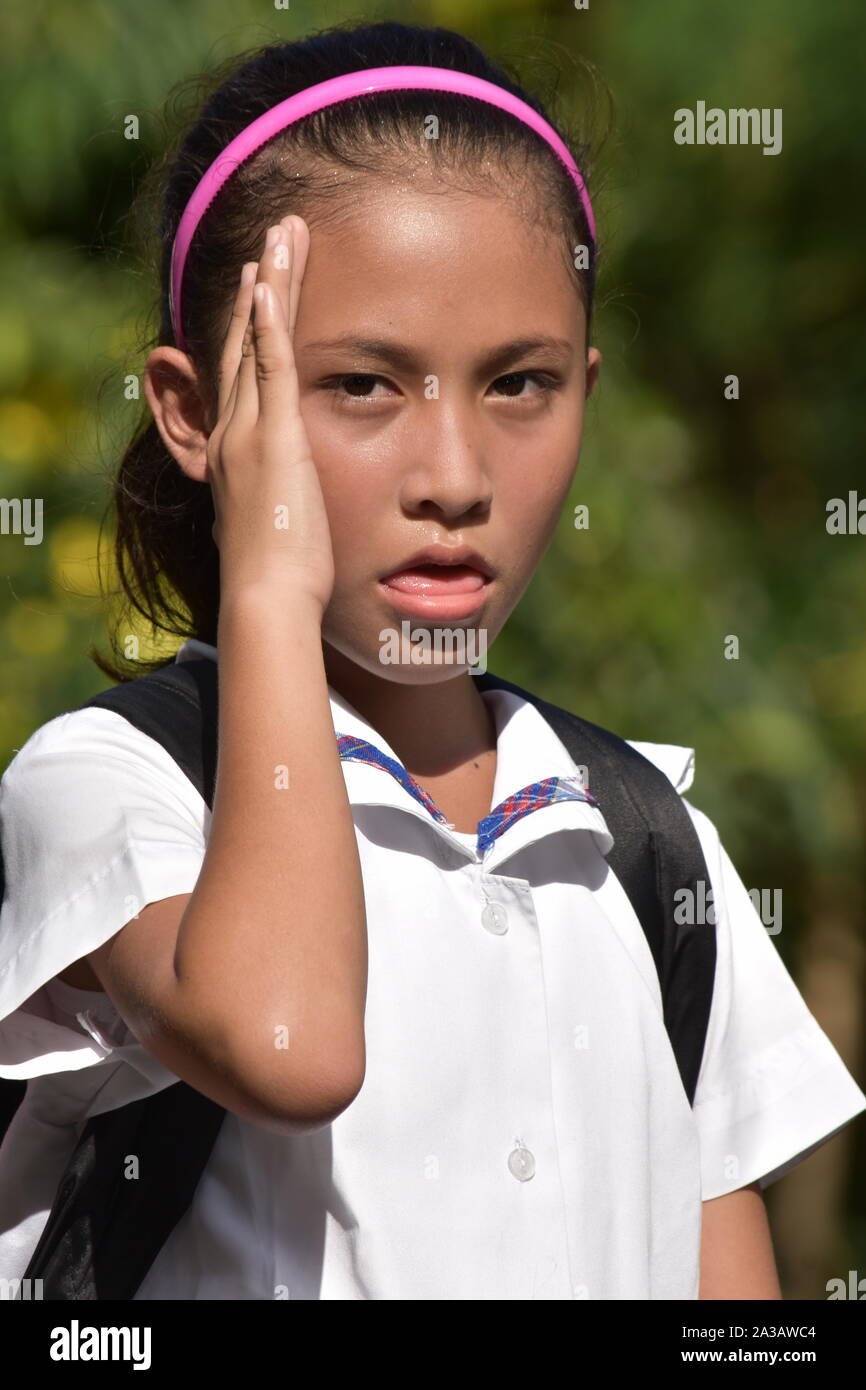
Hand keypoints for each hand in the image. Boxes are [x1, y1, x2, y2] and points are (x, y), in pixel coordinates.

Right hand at [207, 215, 334, 616]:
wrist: (266, 599)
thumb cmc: (281, 578)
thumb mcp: (281, 525)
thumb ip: (286, 499)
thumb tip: (298, 502)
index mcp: (236, 452)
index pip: (245, 372)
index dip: (253, 323)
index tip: (266, 282)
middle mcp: (234, 433)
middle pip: (245, 341)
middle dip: (263, 285)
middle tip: (275, 235)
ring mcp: (250, 433)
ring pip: (259, 340)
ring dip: (271, 283)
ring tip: (283, 234)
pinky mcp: (273, 440)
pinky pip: (270, 368)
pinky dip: (267, 323)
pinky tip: (270, 280)